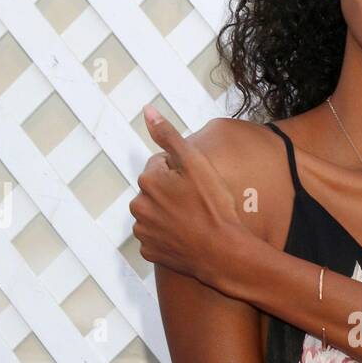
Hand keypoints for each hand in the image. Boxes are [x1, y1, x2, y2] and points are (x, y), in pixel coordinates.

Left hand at [129, 107, 244, 287]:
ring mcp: (143, 231)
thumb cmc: (213, 206)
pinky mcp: (150, 252)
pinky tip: (187, 236)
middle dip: (172, 193)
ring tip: (194, 220)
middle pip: (156, 190)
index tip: (197, 185)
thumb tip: (147, 110)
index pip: (161, 166)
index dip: (182, 173)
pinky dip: (169, 236)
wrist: (223, 252)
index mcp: (147, 180)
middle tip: (198, 203)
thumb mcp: (195, 162)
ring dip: (170, 214)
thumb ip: (168, 135)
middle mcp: (138, 206)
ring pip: (156, 214)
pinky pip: (157, 238)